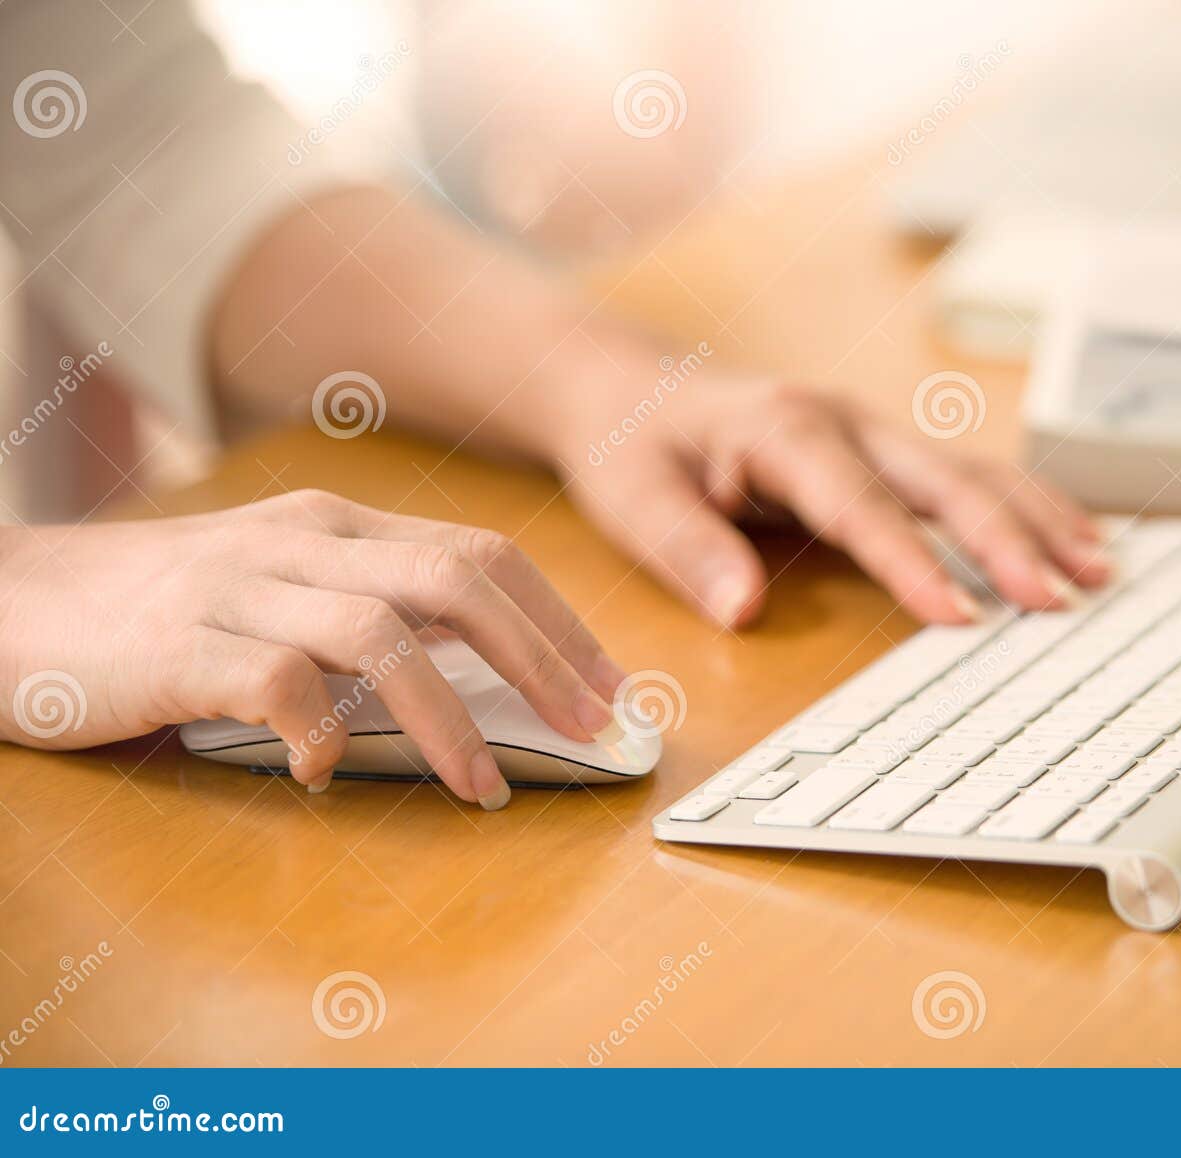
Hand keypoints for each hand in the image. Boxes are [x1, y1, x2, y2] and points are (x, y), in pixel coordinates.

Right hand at [0, 491, 625, 809]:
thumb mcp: (279, 587)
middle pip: (458, 580)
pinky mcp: (176, 647)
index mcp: (338, 526)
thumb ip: (370, 612)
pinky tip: (327, 776)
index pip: (482, 555)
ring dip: (452, 718)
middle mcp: (301, 542)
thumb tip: (486, 675)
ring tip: (487, 787)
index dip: (559, 620)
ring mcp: (239, 588)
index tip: (610, 685)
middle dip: (543, 657)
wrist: (4, 603)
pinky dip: (319, 734)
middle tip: (594, 730)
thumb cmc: (157, 611)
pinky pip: (276, 685)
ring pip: (380, 635)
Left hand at [541, 372, 1110, 626]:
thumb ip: (687, 548)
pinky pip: (966, 474)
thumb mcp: (634, 498)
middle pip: (940, 479)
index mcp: (782, 431)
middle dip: (1005, 538)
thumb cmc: (634, 446)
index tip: (957, 617)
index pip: (857, 504)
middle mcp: (842, 421)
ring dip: (1036, 517)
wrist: (632, 389)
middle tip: (1062, 598)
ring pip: (971, 469)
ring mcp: (871, 430)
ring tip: (1098, 570)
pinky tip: (1070, 537)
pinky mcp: (884, 450)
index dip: (910, 561)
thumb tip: (742, 608)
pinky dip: (1024, 505)